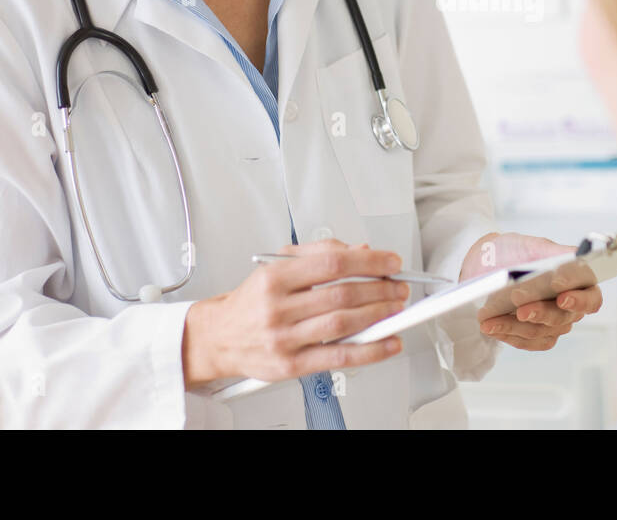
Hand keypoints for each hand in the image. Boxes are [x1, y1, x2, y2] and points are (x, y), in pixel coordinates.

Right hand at [182, 239, 409, 386]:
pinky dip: (369, 350)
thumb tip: (359, 251)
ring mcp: (285, 338)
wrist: (218, 338)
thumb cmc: (251, 302)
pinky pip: (338, 357)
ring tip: (396, 308)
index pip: (332, 263)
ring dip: (378, 315)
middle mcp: (278, 307)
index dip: (369, 262)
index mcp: (275, 277)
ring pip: (342, 323)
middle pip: (341, 294)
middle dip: (380, 289)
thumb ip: (318, 254)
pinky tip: (388, 342)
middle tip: (398, 286)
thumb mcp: (276, 266)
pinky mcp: (291, 364)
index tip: (390, 263)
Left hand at [461, 232, 602, 351]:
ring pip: (541, 331)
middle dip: (540, 311)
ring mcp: (554, 323)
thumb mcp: (533, 246)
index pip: (590, 296)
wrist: (485, 266)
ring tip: (490, 318)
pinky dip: (507, 333)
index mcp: (578, 282)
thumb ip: (555, 252)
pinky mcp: (536, 336)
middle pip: (563, 317)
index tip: (559, 288)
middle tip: (518, 302)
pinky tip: (491, 326)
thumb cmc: (514, 253)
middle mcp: (570, 306)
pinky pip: (527, 342)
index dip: (579, 297)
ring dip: (515, 325)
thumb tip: (575, 256)